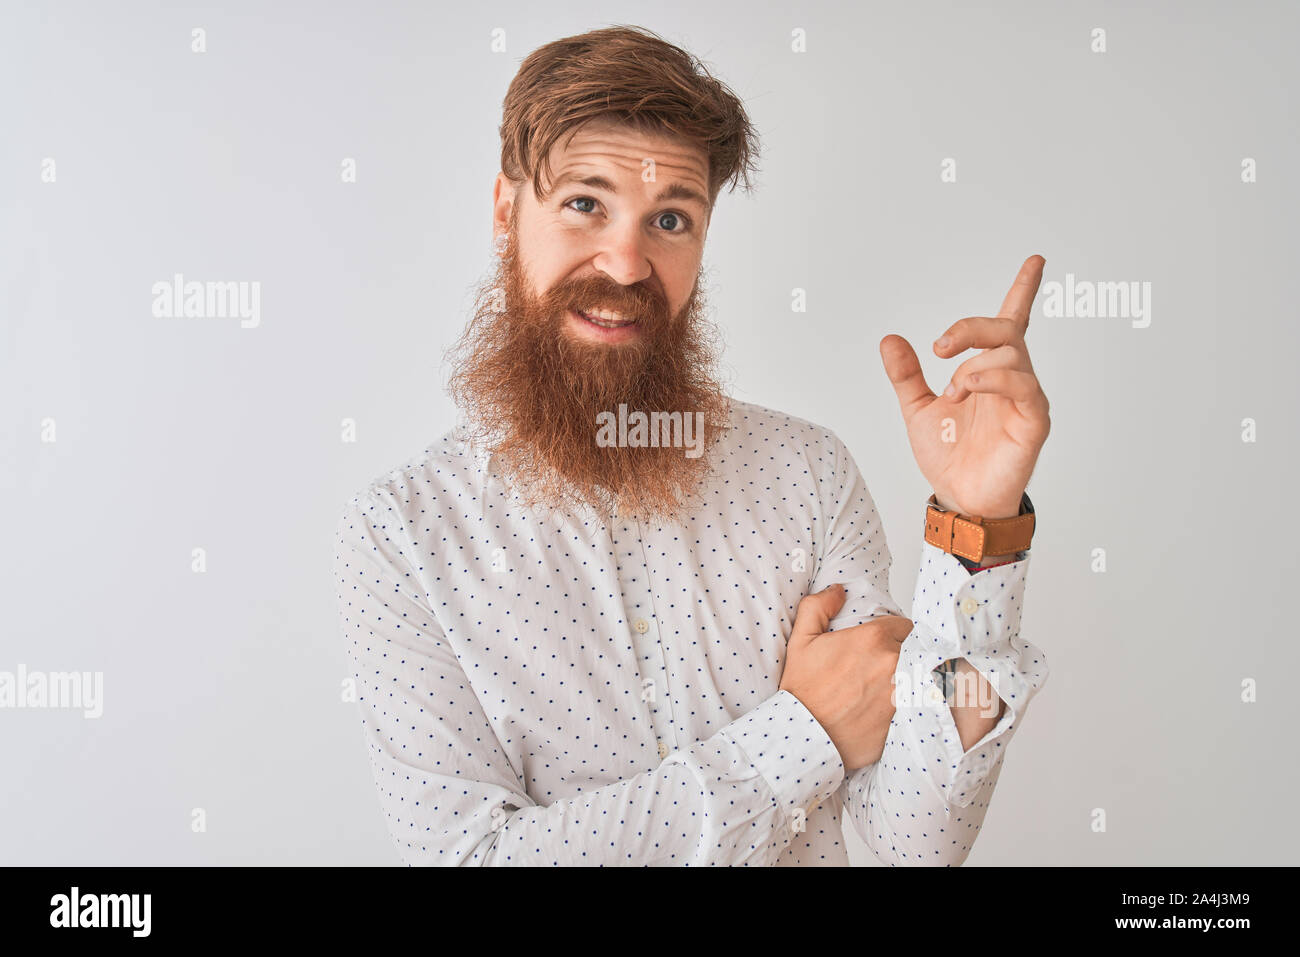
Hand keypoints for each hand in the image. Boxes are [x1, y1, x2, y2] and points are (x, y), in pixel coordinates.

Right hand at [779, 583, 913, 772]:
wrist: (805, 735)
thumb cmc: (803, 690)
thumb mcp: (801, 640)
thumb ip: (819, 606)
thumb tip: (838, 590)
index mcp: (873, 638)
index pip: (903, 626)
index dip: (892, 633)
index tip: (880, 644)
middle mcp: (893, 662)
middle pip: (913, 650)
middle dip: (900, 654)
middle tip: (880, 667)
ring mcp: (903, 691)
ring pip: (917, 676)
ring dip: (907, 678)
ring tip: (886, 688)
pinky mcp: (906, 718)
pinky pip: (916, 704)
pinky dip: (907, 704)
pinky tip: (889, 709)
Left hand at [879, 255, 1050, 517]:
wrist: (958, 499)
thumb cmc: (949, 456)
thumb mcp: (918, 409)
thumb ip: (907, 375)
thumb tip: (890, 339)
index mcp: (990, 371)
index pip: (1011, 322)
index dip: (1024, 290)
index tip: (1035, 261)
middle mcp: (1013, 379)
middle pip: (1006, 329)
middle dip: (970, 328)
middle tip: (939, 348)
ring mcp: (1026, 399)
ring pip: (1012, 354)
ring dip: (973, 365)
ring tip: (953, 390)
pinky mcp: (1034, 421)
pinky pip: (1024, 386)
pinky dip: (993, 379)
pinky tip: (970, 389)